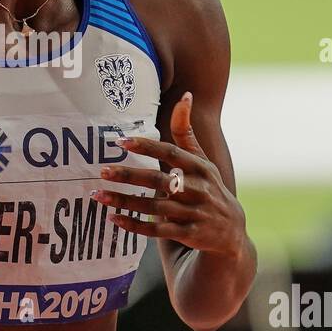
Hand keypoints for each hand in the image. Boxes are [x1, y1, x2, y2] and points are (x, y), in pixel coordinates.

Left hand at [92, 91, 245, 261]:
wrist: (232, 232)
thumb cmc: (210, 188)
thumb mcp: (203, 161)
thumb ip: (187, 133)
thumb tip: (185, 96)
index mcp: (200, 168)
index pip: (171, 153)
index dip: (147, 147)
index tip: (121, 142)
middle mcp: (198, 190)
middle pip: (159, 181)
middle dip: (129, 176)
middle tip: (103, 171)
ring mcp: (194, 214)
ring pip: (154, 208)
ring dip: (125, 202)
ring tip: (99, 195)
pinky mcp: (189, 235)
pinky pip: (158, 231)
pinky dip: (136, 226)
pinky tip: (114, 219)